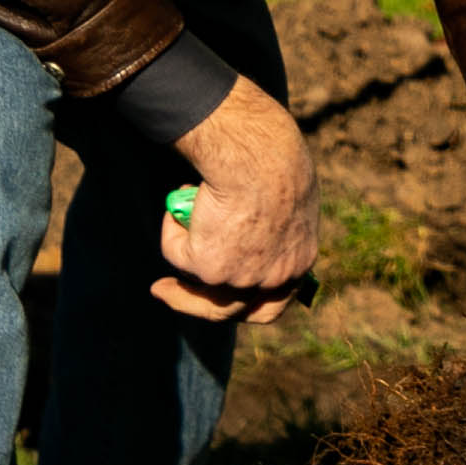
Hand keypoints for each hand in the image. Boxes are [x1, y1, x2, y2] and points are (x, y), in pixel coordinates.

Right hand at [154, 80, 322, 322]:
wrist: (260, 156)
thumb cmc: (277, 159)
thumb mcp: (287, 196)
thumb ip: (271, 223)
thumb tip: (245, 221)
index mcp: (299, 261)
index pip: (271, 301)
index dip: (242, 302)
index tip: (219, 292)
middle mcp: (273, 279)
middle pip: (229, 308)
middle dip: (193, 301)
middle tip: (165, 289)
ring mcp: (240, 279)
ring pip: (196, 286)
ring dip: (178, 257)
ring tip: (172, 218)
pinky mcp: (209, 268)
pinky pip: (176, 252)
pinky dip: (172, 226)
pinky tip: (183, 197)